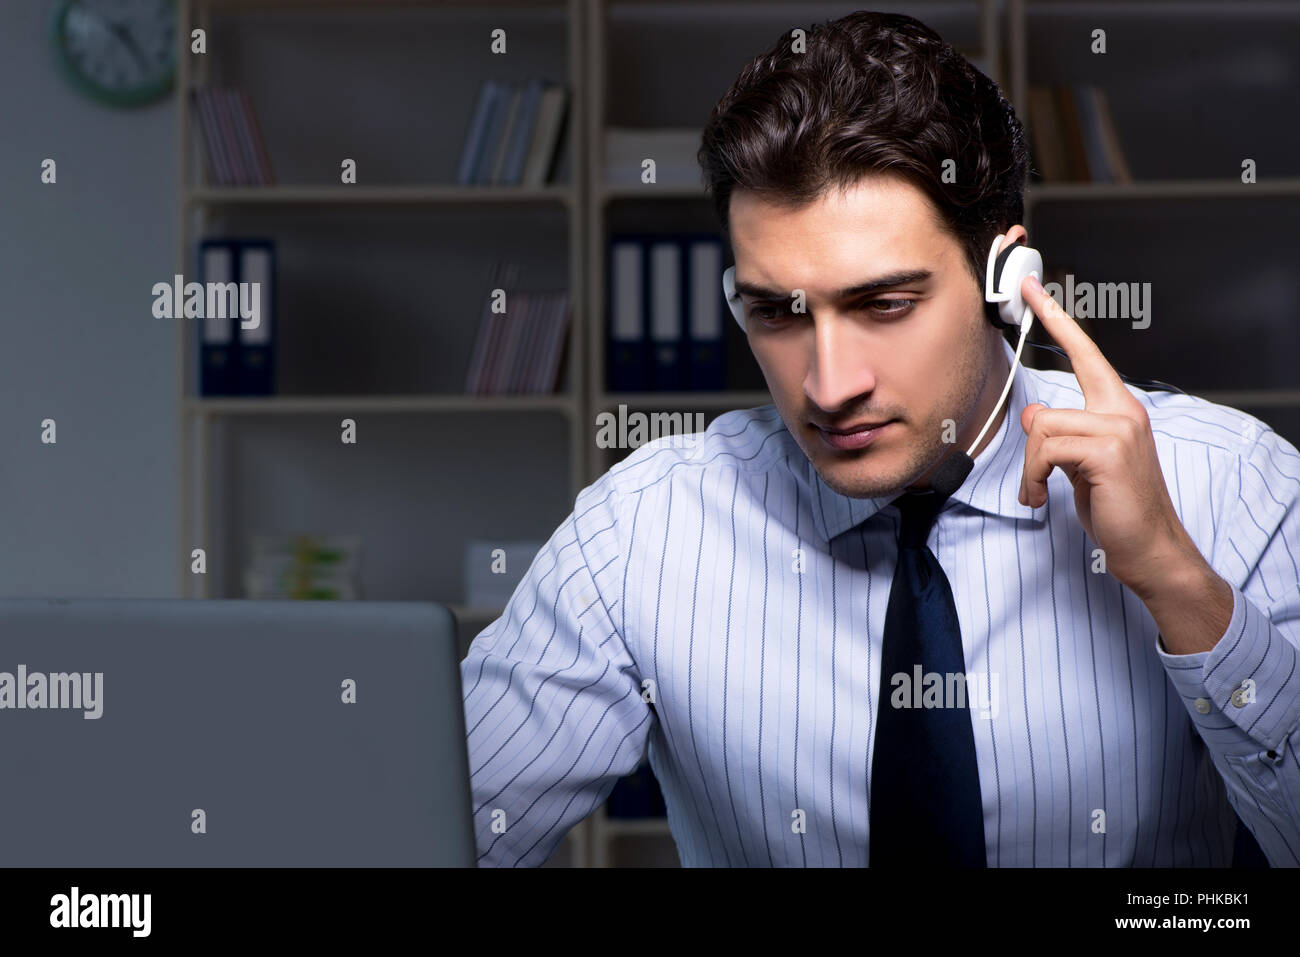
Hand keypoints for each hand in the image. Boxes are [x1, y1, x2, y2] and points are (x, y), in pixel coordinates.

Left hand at [1016, 275, 1203, 600]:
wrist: (1150, 547)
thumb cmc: (1118, 508)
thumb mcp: (1082, 464)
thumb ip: (1062, 434)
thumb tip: (1036, 412)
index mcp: (1118, 407)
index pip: (1084, 352)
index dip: (1055, 318)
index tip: (1031, 288)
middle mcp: (1122, 410)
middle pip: (1045, 409)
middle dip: (1029, 453)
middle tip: (1033, 483)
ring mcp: (1118, 428)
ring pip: (1042, 430)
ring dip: (1032, 471)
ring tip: (1042, 495)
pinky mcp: (1108, 450)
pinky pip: (1046, 449)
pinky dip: (1035, 477)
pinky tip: (1044, 497)